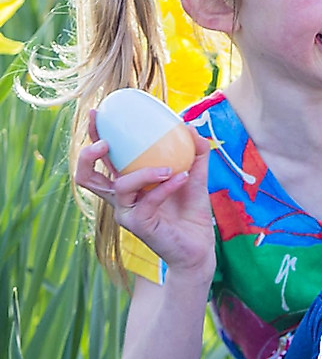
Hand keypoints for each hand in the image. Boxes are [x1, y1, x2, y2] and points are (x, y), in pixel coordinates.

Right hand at [74, 112, 215, 278]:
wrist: (199, 246)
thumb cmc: (191, 212)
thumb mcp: (195, 177)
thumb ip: (195, 153)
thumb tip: (190, 126)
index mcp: (126, 183)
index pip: (101, 158)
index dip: (94, 135)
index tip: (98, 112)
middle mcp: (119, 197)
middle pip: (86, 176)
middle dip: (88, 155)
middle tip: (106, 141)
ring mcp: (125, 212)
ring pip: (119, 186)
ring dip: (144, 172)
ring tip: (169, 168)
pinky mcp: (137, 225)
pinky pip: (148, 200)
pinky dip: (166, 187)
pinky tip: (182, 178)